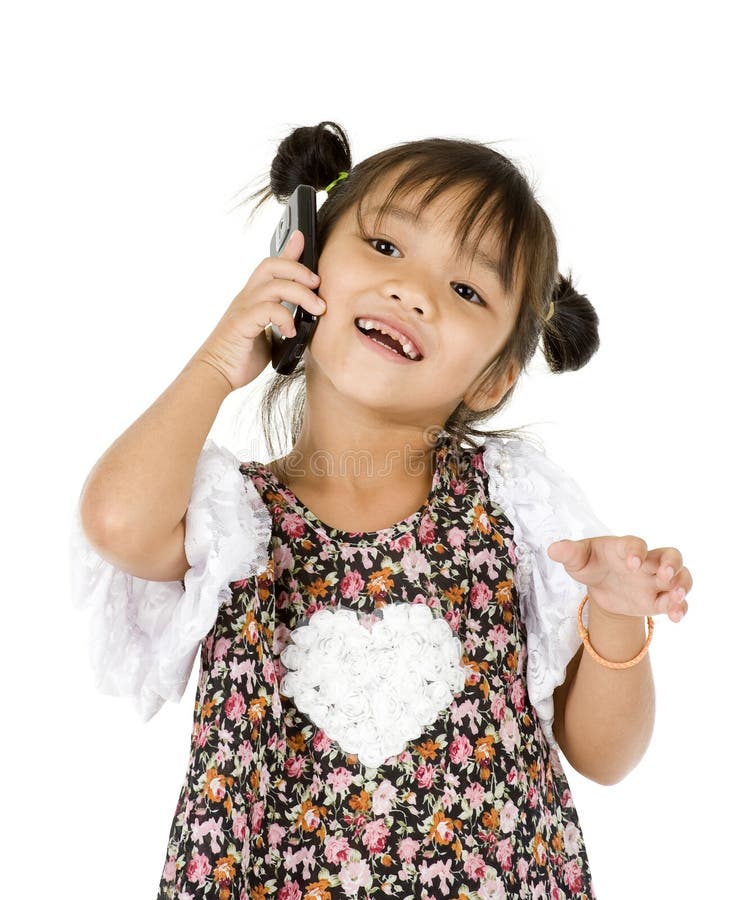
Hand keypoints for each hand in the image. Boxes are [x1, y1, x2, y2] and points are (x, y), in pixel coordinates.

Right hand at [193, 229, 325, 390]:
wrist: (216, 373)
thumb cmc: (240, 357)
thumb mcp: (268, 336)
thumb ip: (281, 324)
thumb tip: (301, 322)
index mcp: (253, 298)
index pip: (272, 266)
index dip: (288, 250)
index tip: (303, 237)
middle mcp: (247, 297)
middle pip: (272, 265)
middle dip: (298, 268)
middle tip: (318, 284)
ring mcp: (243, 309)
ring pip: (275, 285)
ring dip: (302, 294)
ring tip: (317, 309)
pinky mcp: (242, 323)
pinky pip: (268, 309)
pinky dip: (285, 317)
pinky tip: (291, 331)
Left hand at [547, 535, 692, 622]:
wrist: (600, 587)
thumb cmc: (590, 565)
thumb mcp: (577, 560)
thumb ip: (568, 553)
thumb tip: (553, 549)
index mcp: (625, 548)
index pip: (636, 543)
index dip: (637, 550)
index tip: (632, 563)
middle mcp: (647, 561)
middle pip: (670, 555)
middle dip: (672, 564)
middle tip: (665, 575)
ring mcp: (655, 580)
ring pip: (681, 576)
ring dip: (682, 585)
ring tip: (676, 597)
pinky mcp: (658, 599)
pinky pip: (675, 602)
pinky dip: (680, 608)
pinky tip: (676, 617)